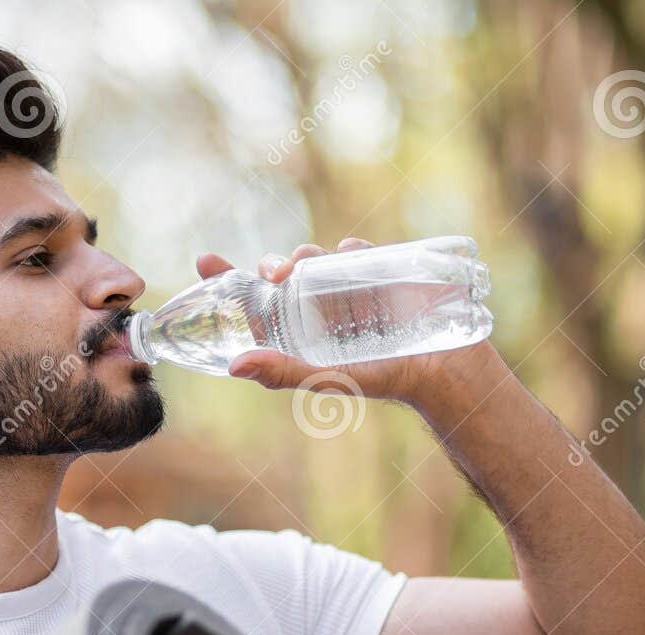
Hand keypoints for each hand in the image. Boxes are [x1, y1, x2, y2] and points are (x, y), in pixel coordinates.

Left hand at [194, 238, 496, 404]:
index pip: (252, 301)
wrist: (441, 367)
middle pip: (280, 272)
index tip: (203, 259)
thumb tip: (234, 366)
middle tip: (275, 274)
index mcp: (296, 329)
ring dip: (305, 254)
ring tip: (308, 264)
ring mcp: (346, 285)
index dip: (226, 276)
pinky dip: (347, 246)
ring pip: (314, 256)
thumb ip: (282, 371)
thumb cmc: (381, 377)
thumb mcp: (326, 377)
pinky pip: (354, 248)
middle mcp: (316, 304)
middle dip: (272, 265)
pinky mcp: (376, 270)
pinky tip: (349, 252)